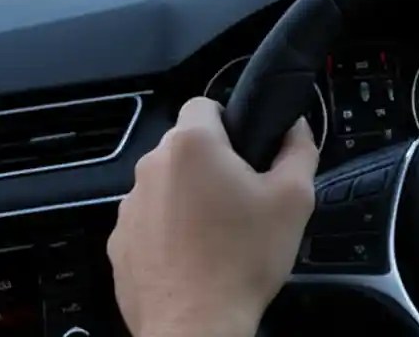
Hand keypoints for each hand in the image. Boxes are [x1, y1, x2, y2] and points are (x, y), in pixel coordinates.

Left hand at [106, 97, 318, 336]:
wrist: (195, 326)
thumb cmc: (244, 260)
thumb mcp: (294, 199)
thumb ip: (299, 149)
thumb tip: (295, 127)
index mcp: (192, 145)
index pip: (204, 104)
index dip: (229, 122)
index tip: (246, 153)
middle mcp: (151, 166)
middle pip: (184, 146)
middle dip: (211, 163)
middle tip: (241, 199)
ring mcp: (129, 206)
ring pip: (165, 184)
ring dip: (187, 197)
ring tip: (218, 234)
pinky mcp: (119, 241)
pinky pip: (148, 221)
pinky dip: (167, 231)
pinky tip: (193, 257)